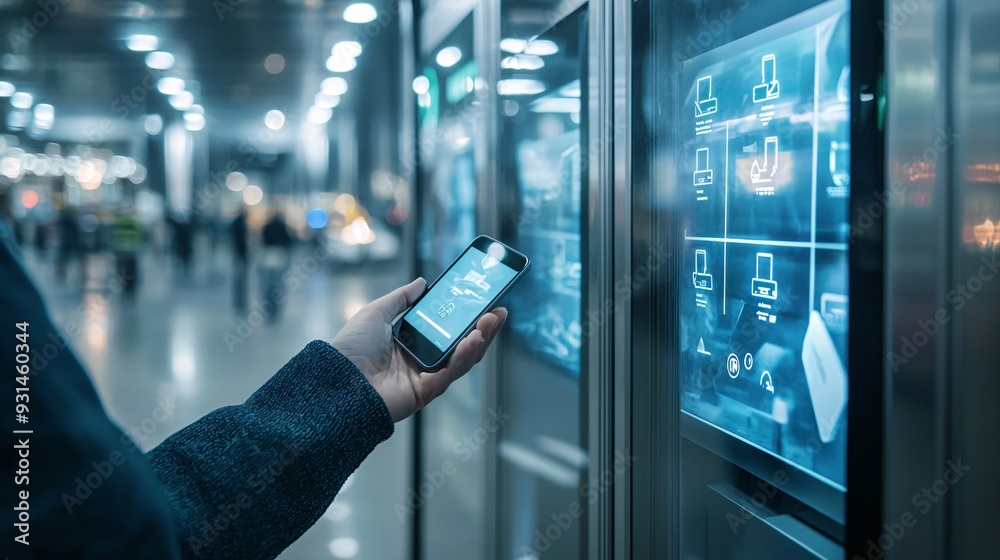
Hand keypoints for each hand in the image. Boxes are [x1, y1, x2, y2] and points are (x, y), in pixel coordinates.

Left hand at [333, 278, 507, 421]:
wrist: (335, 379)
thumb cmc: (350, 348)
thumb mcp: (376, 313)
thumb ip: (400, 299)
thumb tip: (421, 283)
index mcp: (410, 344)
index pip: (446, 330)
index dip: (465, 317)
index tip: (482, 301)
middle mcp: (421, 362)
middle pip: (460, 346)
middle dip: (482, 329)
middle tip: (497, 310)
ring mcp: (424, 378)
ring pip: (462, 360)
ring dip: (480, 339)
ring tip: (492, 319)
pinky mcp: (424, 392)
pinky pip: (450, 373)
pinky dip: (464, 355)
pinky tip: (474, 338)